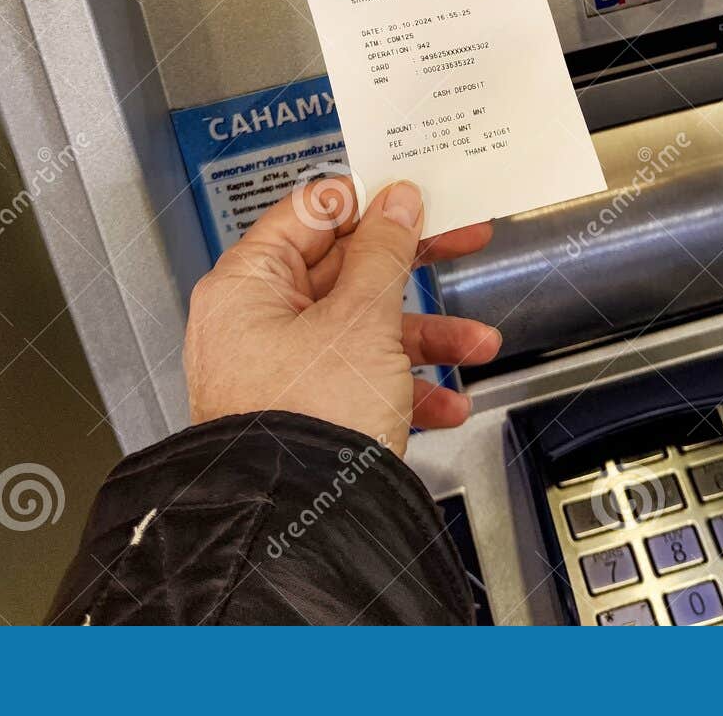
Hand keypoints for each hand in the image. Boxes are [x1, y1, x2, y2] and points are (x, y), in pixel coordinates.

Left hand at [183, 178, 498, 455]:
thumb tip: (395, 204)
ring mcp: (278, 373)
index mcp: (246, 286)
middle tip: (459, 243)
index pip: (309, 215)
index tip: (413, 195)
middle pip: (343, 273)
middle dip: (413, 272)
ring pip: (362, 332)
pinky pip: (361, 382)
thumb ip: (384, 253)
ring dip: (425, 337)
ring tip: (476, 343)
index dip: (369, 201)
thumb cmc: (305, 423)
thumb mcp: (361, 319)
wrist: (298, 528)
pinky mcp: (305, 415)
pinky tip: (445, 403)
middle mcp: (253, 325)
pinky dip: (406, 387)